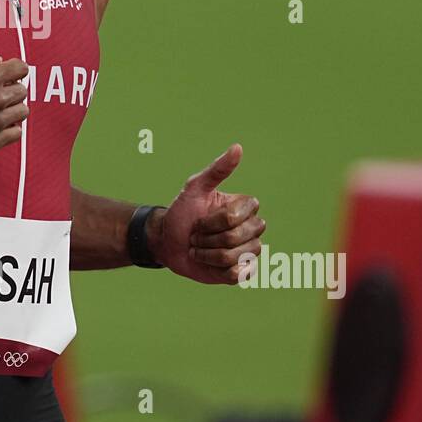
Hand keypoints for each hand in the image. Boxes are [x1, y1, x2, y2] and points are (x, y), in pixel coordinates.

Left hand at [150, 143, 264, 283]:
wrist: (168, 241)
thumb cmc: (182, 212)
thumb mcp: (195, 188)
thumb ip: (217, 170)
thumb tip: (238, 147)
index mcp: (245, 207)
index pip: (236, 215)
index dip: (212, 220)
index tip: (199, 218)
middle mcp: (252, 228)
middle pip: (237, 237)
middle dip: (208, 237)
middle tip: (197, 235)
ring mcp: (249, 250)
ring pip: (235, 257)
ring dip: (208, 254)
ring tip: (199, 249)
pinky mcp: (243, 272)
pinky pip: (238, 275)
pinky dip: (217, 270)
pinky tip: (209, 263)